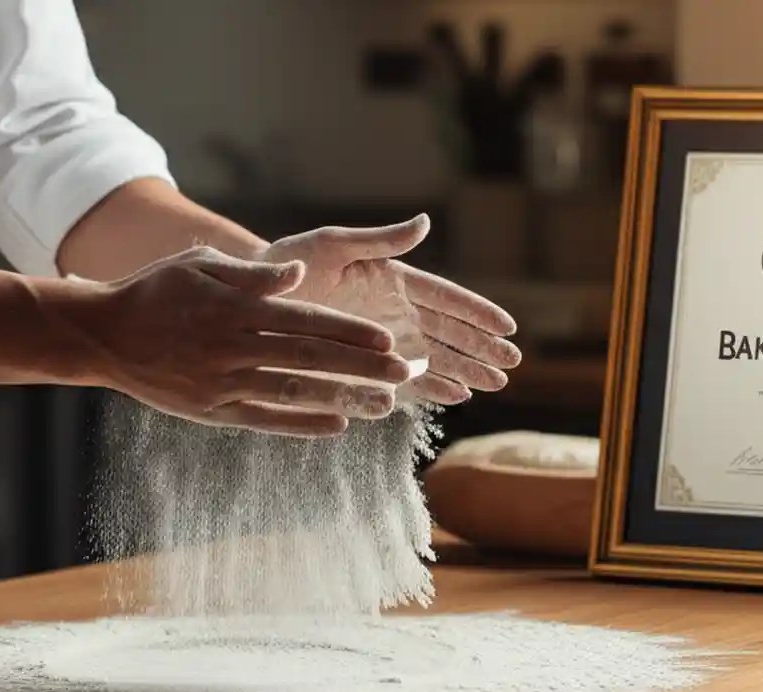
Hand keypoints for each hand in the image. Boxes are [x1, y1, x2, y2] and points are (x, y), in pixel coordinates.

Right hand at [74, 246, 411, 436]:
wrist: (101, 335)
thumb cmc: (157, 291)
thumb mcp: (201, 266)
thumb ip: (254, 274)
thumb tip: (299, 274)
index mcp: (236, 308)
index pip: (306, 321)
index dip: (349, 332)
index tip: (389, 341)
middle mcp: (233, 347)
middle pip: (310, 359)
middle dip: (361, 367)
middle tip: (406, 374)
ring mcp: (222, 382)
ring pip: (294, 392)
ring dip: (343, 399)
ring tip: (385, 405)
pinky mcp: (212, 410)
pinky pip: (265, 420)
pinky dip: (302, 424)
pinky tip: (338, 425)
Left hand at [263, 214, 520, 404]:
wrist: (249, 299)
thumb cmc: (288, 263)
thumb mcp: (333, 244)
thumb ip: (381, 240)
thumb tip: (425, 223)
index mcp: (394, 280)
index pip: (446, 298)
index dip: (477, 313)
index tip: (507, 327)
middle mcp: (395, 314)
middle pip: (450, 334)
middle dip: (482, 349)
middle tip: (513, 364)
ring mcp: (383, 343)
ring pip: (435, 360)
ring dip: (466, 372)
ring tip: (495, 384)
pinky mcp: (364, 366)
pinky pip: (404, 383)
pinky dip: (431, 390)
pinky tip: (456, 396)